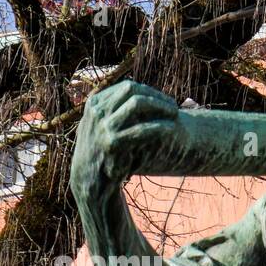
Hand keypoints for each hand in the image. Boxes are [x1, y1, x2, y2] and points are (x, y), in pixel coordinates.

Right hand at [70, 80, 182, 197]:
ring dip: (160, 107)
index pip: (127, 86)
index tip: (166, 101)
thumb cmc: (103, 150)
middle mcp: (97, 110)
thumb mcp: (102, 124)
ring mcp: (103, 126)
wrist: (90, 179)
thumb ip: (116, 109)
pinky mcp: (112, 143)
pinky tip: (172, 129)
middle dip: (157, 97)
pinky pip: (141, 128)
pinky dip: (159, 126)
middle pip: (133, 90)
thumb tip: (142, 93)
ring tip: (175, 116)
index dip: (151, 92)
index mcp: (95, 102)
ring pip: (137, 103)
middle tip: (174, 108)